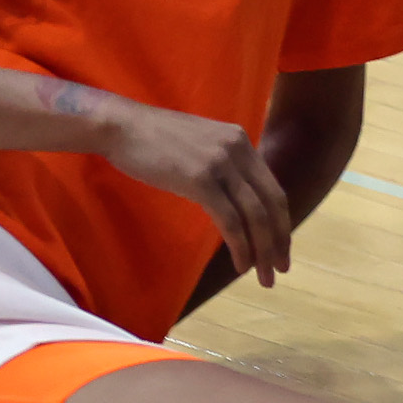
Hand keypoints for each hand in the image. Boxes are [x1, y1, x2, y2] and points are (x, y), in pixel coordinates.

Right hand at [100, 103, 293, 288]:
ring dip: (264, 251)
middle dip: (279, 241)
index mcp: (240, 140)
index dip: (281, 223)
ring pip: (255, 216)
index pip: (273, 188)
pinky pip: (230, 221)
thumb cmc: (152, 138)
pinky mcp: (201, 180)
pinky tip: (241, 265)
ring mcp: (220, 163)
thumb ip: (223, 163)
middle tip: (280, 270)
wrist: (121, 126)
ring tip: (263, 276)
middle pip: (271, 204)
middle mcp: (237, 149)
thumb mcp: (200, 144)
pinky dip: (240, 247)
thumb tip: (236, 196)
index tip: (281, 248)